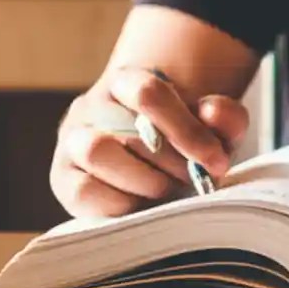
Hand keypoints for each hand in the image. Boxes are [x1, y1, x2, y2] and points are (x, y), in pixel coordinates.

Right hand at [50, 68, 249, 216]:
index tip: (217, 161)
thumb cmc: (186, 141)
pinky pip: (84, 191)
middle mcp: (92, 107)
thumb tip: (211, 112)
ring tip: (166, 189)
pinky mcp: (64, 179)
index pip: (149, 93)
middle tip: (193, 179)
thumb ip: (225, 115)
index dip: (187, 131)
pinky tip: (142, 205)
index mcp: (127, 82)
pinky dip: (121, 203)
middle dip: (173, 164)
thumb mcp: (216, 127)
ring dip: (145, 181)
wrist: (155, 163)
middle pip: (129, 131)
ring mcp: (72, 142)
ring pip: (98, 152)